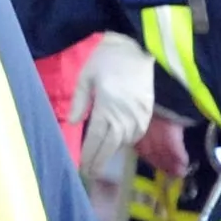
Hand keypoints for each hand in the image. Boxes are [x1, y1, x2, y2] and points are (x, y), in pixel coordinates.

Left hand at [68, 35, 154, 192]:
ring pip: (124, 142)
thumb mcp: (85, 77)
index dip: (89, 156)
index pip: (96, 140)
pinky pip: (137, 134)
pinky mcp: (148, 112)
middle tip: (90, 173)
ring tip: (100, 160)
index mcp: (107, 109)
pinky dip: (126, 141)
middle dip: (100, 161)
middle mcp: (124, 117)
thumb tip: (72, 123)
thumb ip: (80, 102)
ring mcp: (139, 116)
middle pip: (111, 146)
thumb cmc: (106, 59)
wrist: (137, 47)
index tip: (82, 168)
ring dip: (112, 152)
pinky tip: (118, 143)